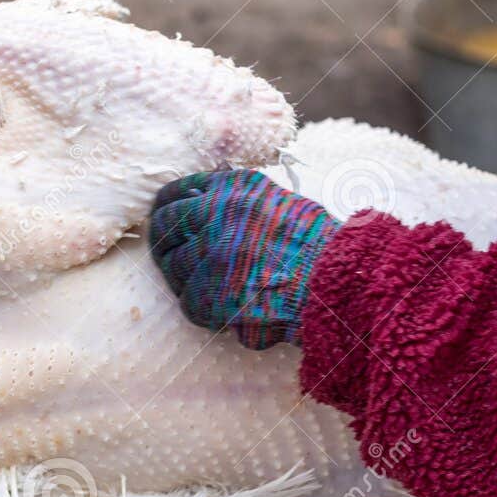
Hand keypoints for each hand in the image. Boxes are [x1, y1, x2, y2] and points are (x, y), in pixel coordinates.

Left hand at [149, 169, 339, 349]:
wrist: (334, 285)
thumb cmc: (319, 247)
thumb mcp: (281, 203)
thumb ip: (241, 203)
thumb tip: (202, 205)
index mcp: (235, 188)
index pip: (180, 191)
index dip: (166, 205)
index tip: (161, 213)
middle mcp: (217, 214)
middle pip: (165, 227)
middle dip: (162, 242)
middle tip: (166, 254)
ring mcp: (209, 255)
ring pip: (174, 268)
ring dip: (187, 279)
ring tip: (211, 286)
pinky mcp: (208, 294)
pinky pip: (189, 302)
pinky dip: (205, 309)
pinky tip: (226, 309)